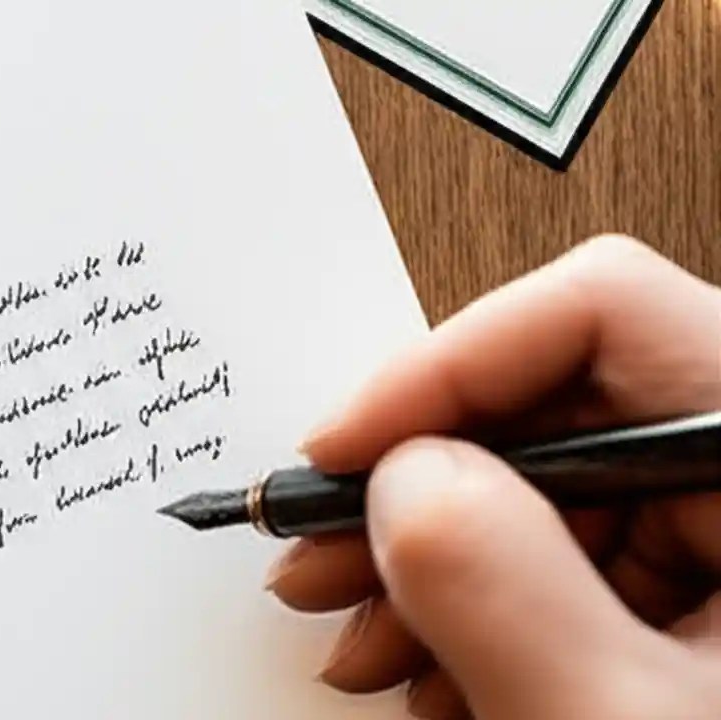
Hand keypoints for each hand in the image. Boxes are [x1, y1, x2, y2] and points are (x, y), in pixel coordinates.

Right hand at [266, 235, 720, 719]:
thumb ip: (508, 595)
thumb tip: (401, 479)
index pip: (607, 316)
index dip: (450, 364)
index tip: (344, 447)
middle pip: (556, 404)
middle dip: (414, 485)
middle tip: (318, 552)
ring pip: (544, 488)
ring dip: (428, 561)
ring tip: (361, 642)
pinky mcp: (708, 595)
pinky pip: (566, 560)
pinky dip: (478, 611)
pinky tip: (431, 676)